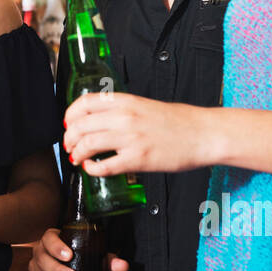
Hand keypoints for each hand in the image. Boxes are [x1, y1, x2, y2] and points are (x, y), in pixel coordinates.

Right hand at [29, 227, 129, 270]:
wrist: (64, 264)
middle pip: (43, 260)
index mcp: (51, 240)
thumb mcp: (92, 255)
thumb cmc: (78, 257)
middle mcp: (41, 254)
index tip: (69, 255)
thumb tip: (122, 266)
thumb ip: (107, 260)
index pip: (50, 239)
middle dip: (57, 270)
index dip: (57, 246)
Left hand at [63, 92, 209, 176]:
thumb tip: (98, 120)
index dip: (70, 114)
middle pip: (81, 125)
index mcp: (125, 100)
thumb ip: (121, 110)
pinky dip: (92, 170)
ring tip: (77, 158)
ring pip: (88, 144)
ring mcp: (130, 138)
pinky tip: (93, 170)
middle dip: (69, 138)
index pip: (84, 102)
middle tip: (69, 146)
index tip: (68, 124)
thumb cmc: (178, 121)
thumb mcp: (144, 105)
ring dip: (77, 153)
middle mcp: (124, 116)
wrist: (203, 134)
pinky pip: (104, 166)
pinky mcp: (138, 159)